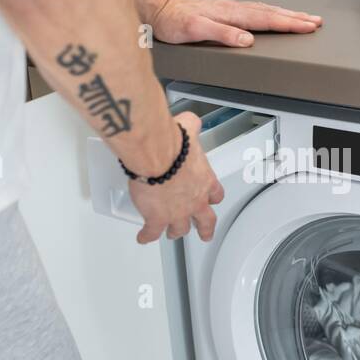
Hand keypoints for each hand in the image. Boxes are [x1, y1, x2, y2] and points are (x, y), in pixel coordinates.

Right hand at [128, 111, 225, 243]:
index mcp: (204, 180)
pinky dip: (147, 236)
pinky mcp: (157, 219)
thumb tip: (190, 121)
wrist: (155, 154)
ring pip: (180, 229)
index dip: (212, 197)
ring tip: (171, 234)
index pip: (215, 194)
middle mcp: (194, 200)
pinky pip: (152, 232)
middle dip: (205, 228)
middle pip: (205, 220)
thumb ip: (191, 127)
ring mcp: (177, 212)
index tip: (211, 199)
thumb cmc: (172, 143)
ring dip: (176, 231)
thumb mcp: (187, 129)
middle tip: (205, 233)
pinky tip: (144, 237)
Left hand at [151, 0, 321, 47]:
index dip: (289, 23)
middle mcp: (234, 8)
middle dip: (295, 18)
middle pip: (271, 12)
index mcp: (231, 14)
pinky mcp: (227, 9)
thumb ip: (222, 34)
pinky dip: (271, 12)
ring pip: (266, 10)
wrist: (160, 8)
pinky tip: (274, 13)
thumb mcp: (195, 31)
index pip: (266, 19)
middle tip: (316, 21)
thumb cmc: (174, 22)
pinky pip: (256, 10)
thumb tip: (247, 40)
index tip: (308, 26)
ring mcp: (231, 7)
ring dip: (286, 14)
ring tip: (304, 17)